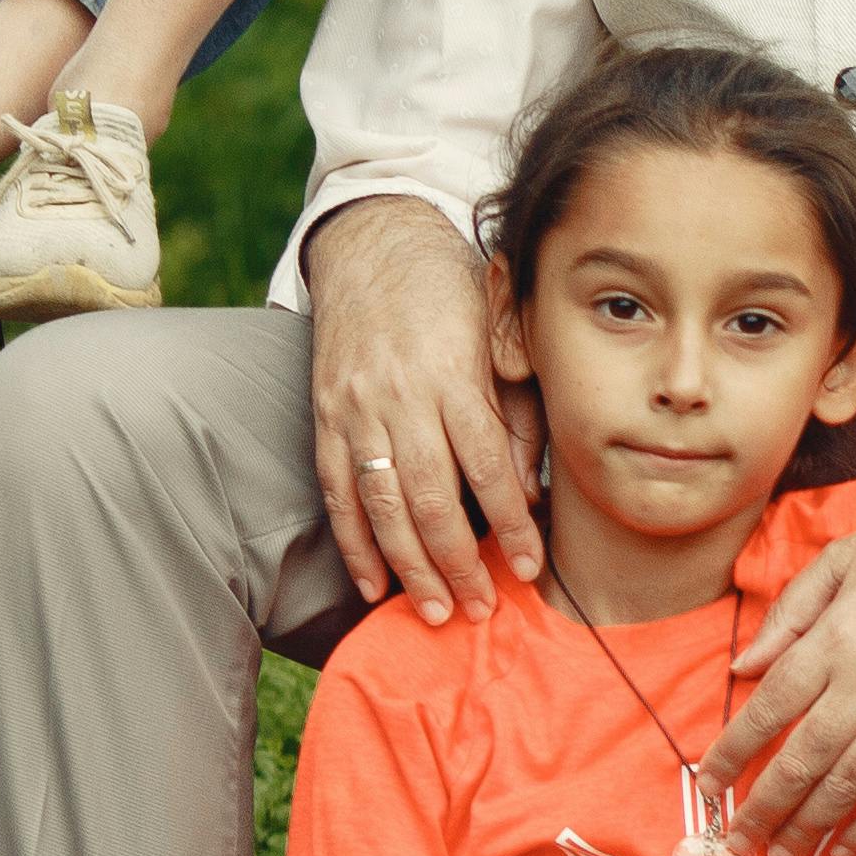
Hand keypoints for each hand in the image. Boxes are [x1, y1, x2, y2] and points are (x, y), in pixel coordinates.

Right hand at [305, 201, 542, 622]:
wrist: (375, 243)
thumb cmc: (453, 292)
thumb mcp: (499, 335)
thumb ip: (515, 411)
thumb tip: (530, 492)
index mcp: (452, 372)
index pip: (486, 464)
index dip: (510, 522)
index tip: (530, 567)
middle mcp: (399, 394)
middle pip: (429, 496)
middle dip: (457, 562)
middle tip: (482, 611)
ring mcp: (354, 408)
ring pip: (380, 503)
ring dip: (408, 567)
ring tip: (437, 612)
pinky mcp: (324, 415)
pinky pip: (337, 490)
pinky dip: (354, 542)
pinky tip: (373, 584)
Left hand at [706, 479, 855, 855]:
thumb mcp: (842, 559)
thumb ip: (789, 613)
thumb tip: (744, 665)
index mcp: (836, 641)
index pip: (769, 709)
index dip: (734, 752)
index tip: (709, 781)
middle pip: (803, 760)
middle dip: (764, 808)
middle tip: (735, 840)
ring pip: (850, 785)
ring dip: (810, 827)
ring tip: (779, 855)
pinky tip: (846, 851)